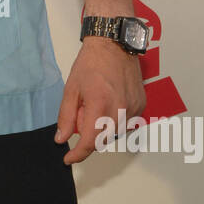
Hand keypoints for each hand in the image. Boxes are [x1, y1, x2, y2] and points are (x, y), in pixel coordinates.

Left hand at [54, 38, 145, 164]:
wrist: (114, 45)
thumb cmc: (91, 63)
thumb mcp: (71, 89)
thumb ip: (66, 117)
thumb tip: (61, 139)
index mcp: (101, 105)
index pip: (90, 142)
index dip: (78, 154)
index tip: (69, 158)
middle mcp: (121, 110)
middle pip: (103, 140)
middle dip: (89, 133)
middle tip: (83, 111)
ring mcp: (134, 108)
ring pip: (114, 133)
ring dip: (102, 126)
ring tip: (97, 102)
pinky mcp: (141, 106)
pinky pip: (126, 123)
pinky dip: (114, 119)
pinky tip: (109, 101)